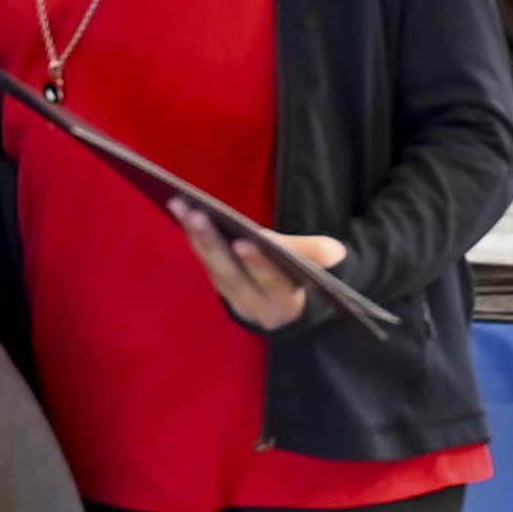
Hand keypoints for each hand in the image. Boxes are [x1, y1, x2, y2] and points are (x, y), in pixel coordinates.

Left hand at [172, 205, 340, 331]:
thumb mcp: (319, 268)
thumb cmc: (305, 275)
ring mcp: (233, 297)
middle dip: (213, 244)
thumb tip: (331, 252)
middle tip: (197, 215)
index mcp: (284, 305)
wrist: (289, 305)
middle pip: (231, 275)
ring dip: (195, 236)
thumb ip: (320, 256)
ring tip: (182, 205)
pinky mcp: (221, 285)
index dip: (258, 264)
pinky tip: (182, 211)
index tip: (243, 243)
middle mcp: (254, 306)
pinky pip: (205, 259)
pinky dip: (193, 236)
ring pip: (212, 266)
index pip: (271, 283)